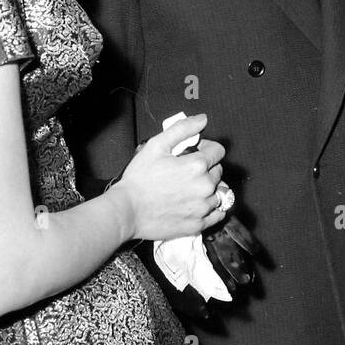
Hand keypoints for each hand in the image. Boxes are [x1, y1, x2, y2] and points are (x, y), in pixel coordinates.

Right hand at [110, 113, 225, 242]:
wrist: (126, 211)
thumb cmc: (139, 179)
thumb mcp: (157, 145)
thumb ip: (182, 129)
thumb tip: (202, 119)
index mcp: (197, 166)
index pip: (218, 151)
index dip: (206, 148)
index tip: (194, 152)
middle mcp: (205, 187)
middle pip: (218, 171)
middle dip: (206, 168)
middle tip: (186, 171)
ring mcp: (203, 207)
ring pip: (218, 192)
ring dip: (209, 188)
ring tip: (188, 189)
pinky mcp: (198, 224)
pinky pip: (218, 213)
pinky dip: (213, 208)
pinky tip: (198, 204)